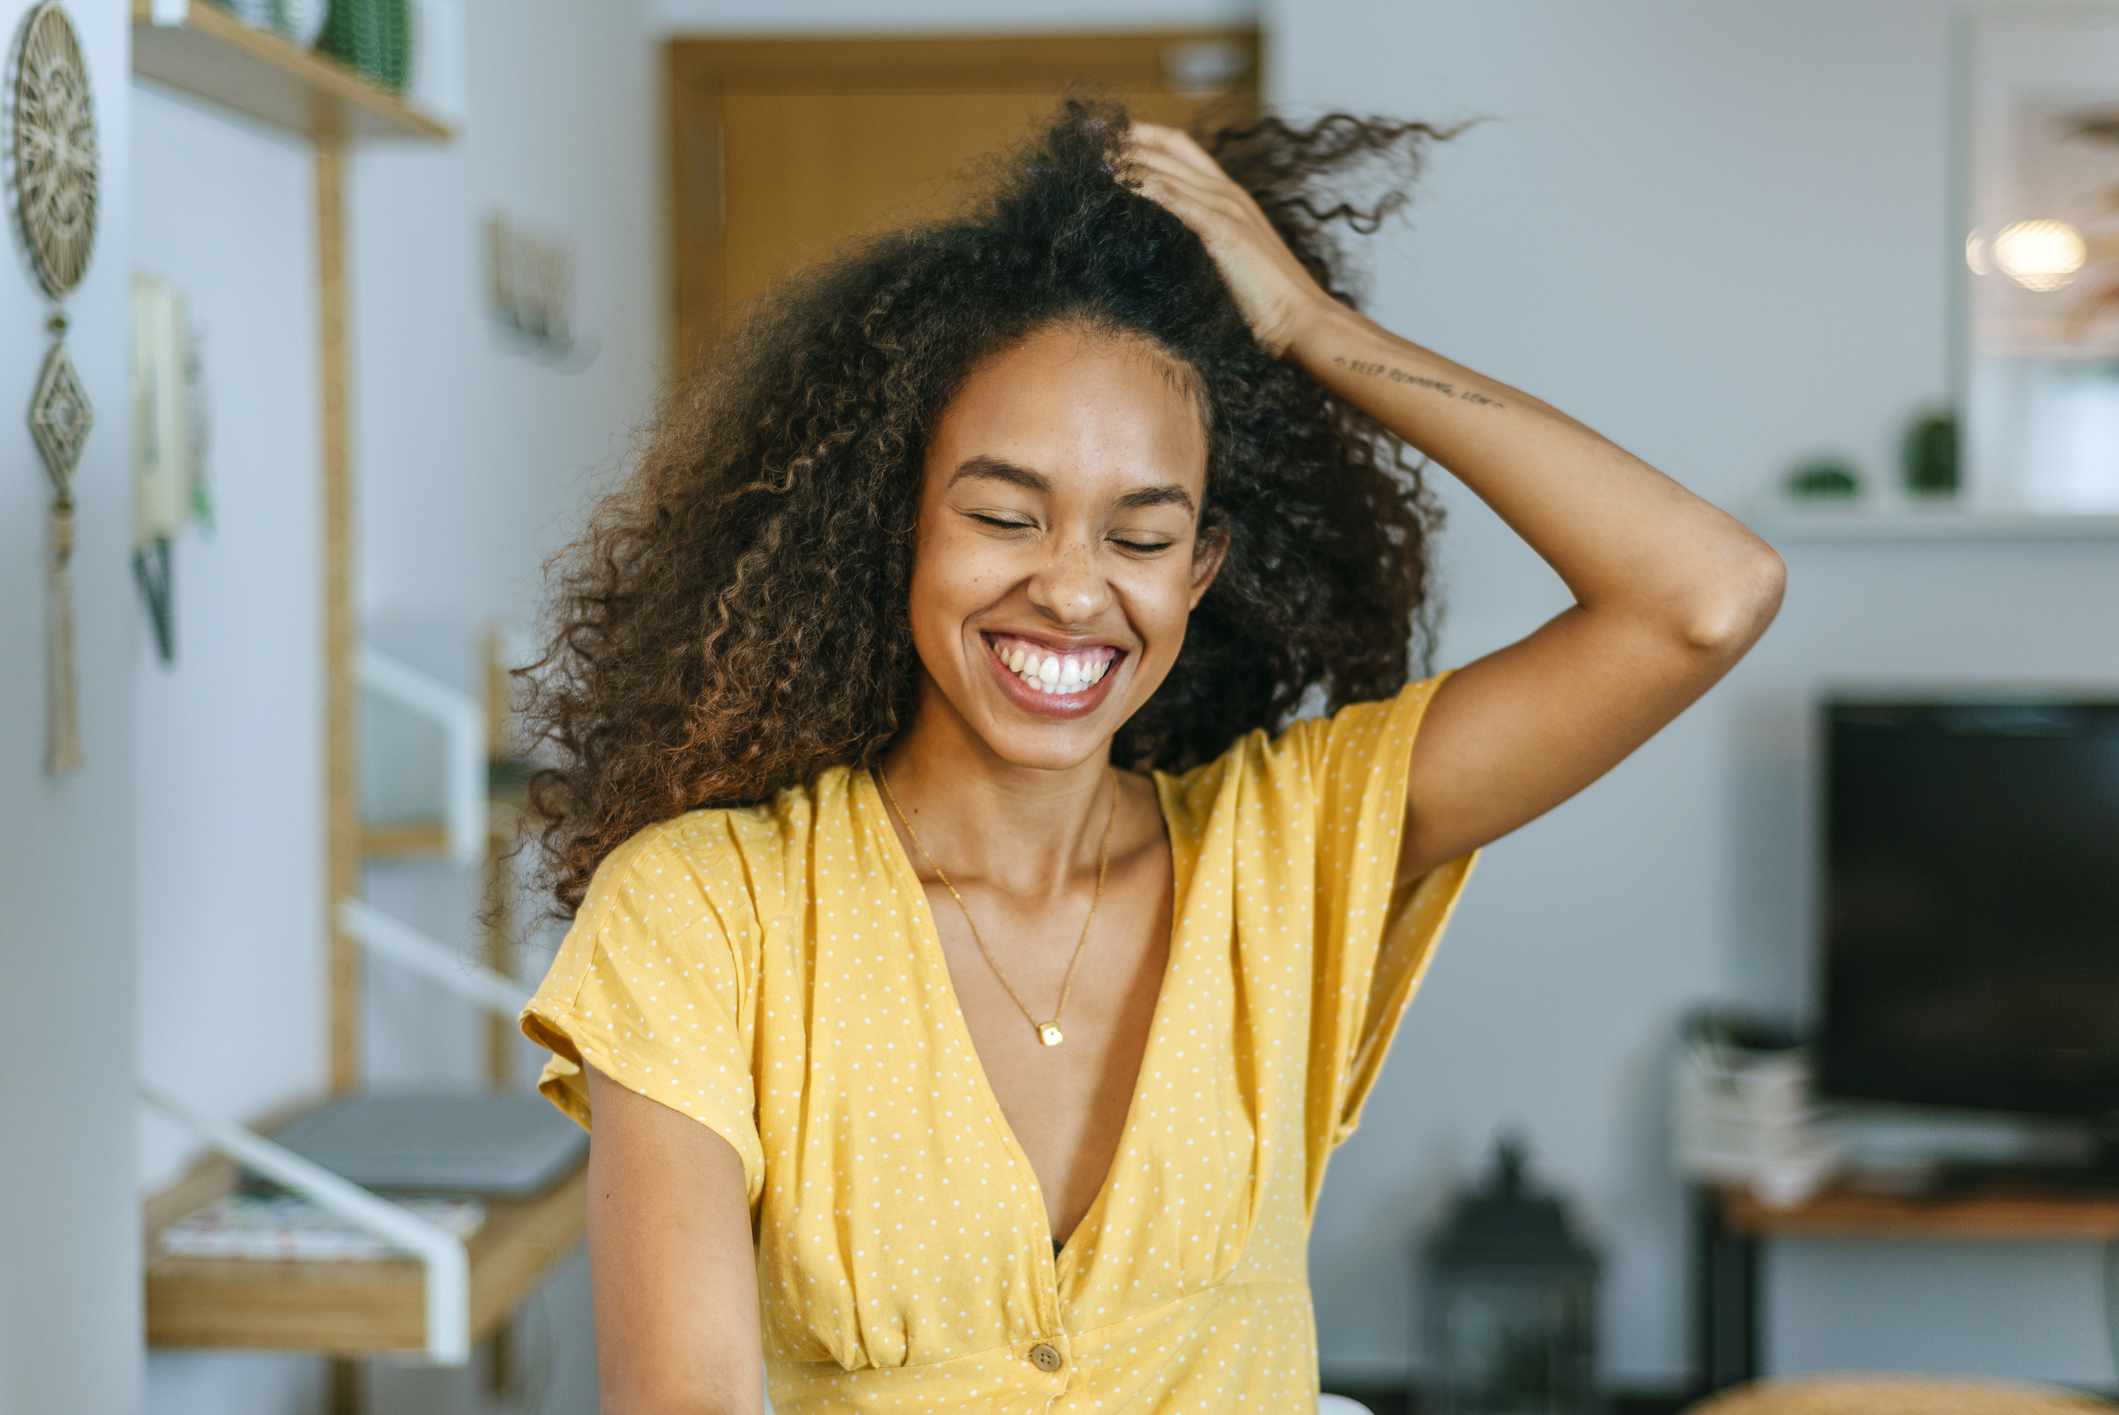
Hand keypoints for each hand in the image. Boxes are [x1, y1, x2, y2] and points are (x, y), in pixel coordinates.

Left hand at [1112, 121, 1335, 358]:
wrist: (1302, 323)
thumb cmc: (1265, 305)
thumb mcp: (1226, 266)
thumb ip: (1199, 248)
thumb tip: (1160, 251)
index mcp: (1229, 197)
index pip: (1179, 149)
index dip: (1142, 137)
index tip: (1104, 136)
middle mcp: (1228, 193)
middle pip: (1169, 147)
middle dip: (1125, 136)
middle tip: (1084, 133)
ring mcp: (1228, 209)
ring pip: (1169, 169)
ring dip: (1128, 159)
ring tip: (1089, 156)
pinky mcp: (1224, 231)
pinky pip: (1177, 200)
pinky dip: (1146, 187)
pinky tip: (1116, 183)